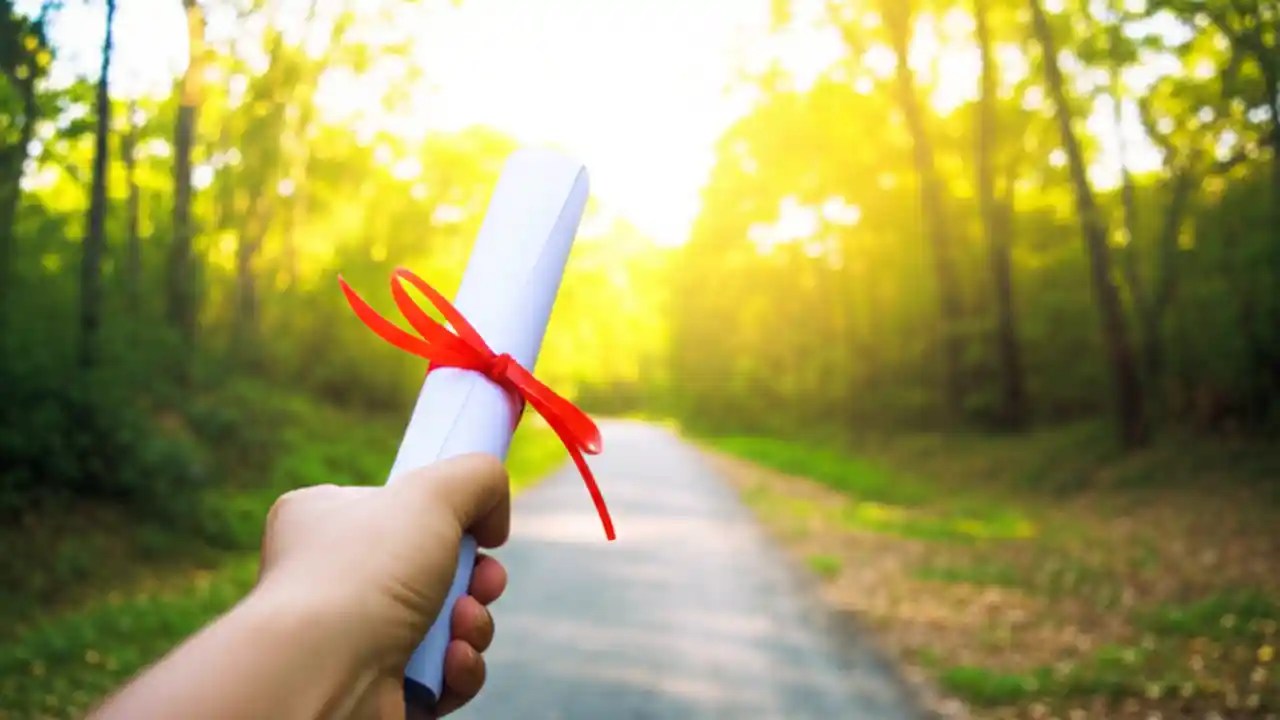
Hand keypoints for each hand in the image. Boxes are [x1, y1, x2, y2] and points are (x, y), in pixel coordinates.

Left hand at [256, 453, 510, 716]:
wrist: (323, 673)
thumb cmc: (364, 574)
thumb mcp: (432, 493)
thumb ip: (477, 477)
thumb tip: (493, 518)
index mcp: (326, 522)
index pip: (397, 509)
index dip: (447, 518)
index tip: (480, 528)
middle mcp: (335, 581)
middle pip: (435, 569)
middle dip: (476, 578)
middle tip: (485, 581)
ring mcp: (356, 640)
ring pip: (446, 625)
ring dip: (471, 623)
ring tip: (461, 624)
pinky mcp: (380, 689)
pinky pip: (441, 676)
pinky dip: (458, 669)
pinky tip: (451, 662)